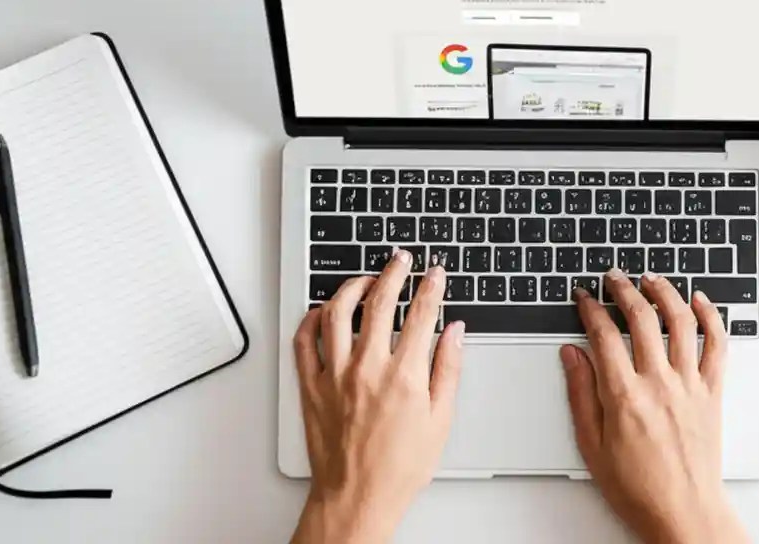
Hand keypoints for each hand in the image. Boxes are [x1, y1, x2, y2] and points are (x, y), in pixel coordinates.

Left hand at [291, 250, 463, 543]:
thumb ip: (448, 369)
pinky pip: (304, 341)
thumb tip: (455, 332)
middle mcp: (367, 368)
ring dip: (352, 287)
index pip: (421, 313)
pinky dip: (311, 319)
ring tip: (364, 278)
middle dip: (394, 272)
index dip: (431, 286)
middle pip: (379, 301)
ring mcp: (335, 374)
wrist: (358, 498)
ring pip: (337, 312)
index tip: (435, 273)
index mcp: (404, 375)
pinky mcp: (311, 386)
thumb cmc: (399, 468)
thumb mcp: (440, 419)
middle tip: (401, 260)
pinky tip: (322, 311)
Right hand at [561, 269, 746, 543]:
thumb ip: (581, 394)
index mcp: (625, 397)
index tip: (583, 296)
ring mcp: (690, 385)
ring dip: (664, 292)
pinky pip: (717, 345)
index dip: (590, 308)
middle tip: (613, 278)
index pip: (603, 335)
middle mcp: (659, 384)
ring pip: (681, 322)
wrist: (683, 512)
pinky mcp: (712, 392)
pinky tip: (699, 301)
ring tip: (650, 279)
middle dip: (623, 290)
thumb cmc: (638, 487)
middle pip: (641, 318)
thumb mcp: (592, 445)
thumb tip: (572, 355)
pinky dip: (710, 317)